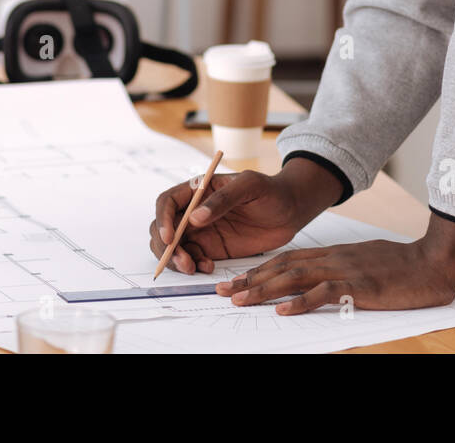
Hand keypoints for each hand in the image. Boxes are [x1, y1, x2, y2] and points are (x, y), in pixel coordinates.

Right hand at [149, 169, 304, 273]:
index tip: (171, 237)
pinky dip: (193, 266)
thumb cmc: (271, 191)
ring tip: (194, 267)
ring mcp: (201, 231)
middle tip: (183, 261)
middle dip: (166, 246)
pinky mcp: (211, 248)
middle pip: (163, 227)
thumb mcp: (250, 186)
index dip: (163, 219)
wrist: (291, 211)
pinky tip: (208, 267)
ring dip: (176, 259)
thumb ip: (223, 199)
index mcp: (198, 189)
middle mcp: (194, 210)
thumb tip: (195, 218)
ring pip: (173, 247)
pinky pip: (191, 259)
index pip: (168, 202)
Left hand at [215, 213, 454, 313]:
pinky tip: (283, 311)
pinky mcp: (358, 286)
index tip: (233, 281)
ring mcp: (343, 270)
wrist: (431, 262)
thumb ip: (335, 267)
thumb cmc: (398, 264)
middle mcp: (331, 258)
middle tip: (222, 292)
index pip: (285, 259)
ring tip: (240, 301)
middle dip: (249, 280)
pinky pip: (324, 293)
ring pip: (295, 278)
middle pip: (282, 267)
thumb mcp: (359, 261)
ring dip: (265, 290)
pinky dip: (301, 302)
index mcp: (331, 253)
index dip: (257, 270)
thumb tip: (311, 281)